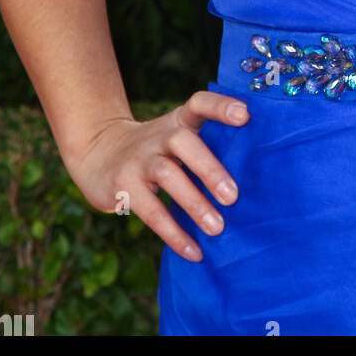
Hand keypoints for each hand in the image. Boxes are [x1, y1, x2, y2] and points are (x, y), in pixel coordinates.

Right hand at [62, 91, 249, 260]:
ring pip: (167, 176)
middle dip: (209, 168)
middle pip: (184, 143)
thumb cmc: (156, 150)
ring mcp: (139, 161)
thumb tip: (257, 177)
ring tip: (217, 227)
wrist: (98, 154)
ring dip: (194, 203)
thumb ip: (207, 146)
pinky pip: (151, 212)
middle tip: (233, 196)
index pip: (199, 103)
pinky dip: (174, 234)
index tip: (245, 116)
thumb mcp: (176, 137)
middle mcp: (159, 136)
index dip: (220, 106)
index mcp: (178, 121)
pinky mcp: (123, 188)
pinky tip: (195, 252)